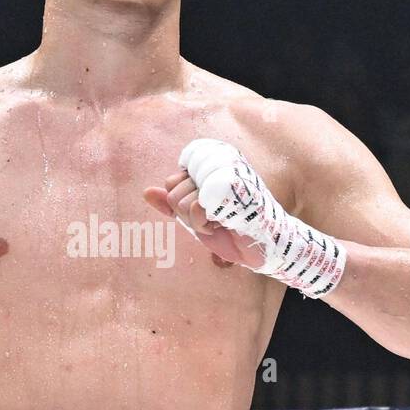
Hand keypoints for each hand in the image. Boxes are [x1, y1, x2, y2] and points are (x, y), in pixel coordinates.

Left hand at [143, 170, 264, 268]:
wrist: (262, 246)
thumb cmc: (232, 229)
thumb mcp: (194, 217)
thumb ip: (172, 204)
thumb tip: (147, 192)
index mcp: (210, 165)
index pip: (171, 182)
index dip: (182, 204)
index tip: (205, 209)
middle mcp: (217, 162)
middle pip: (173, 192)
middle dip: (188, 215)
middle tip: (214, 218)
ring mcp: (223, 173)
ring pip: (182, 199)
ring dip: (197, 221)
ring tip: (220, 220)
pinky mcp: (228, 188)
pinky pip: (194, 207)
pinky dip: (203, 224)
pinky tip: (223, 224)